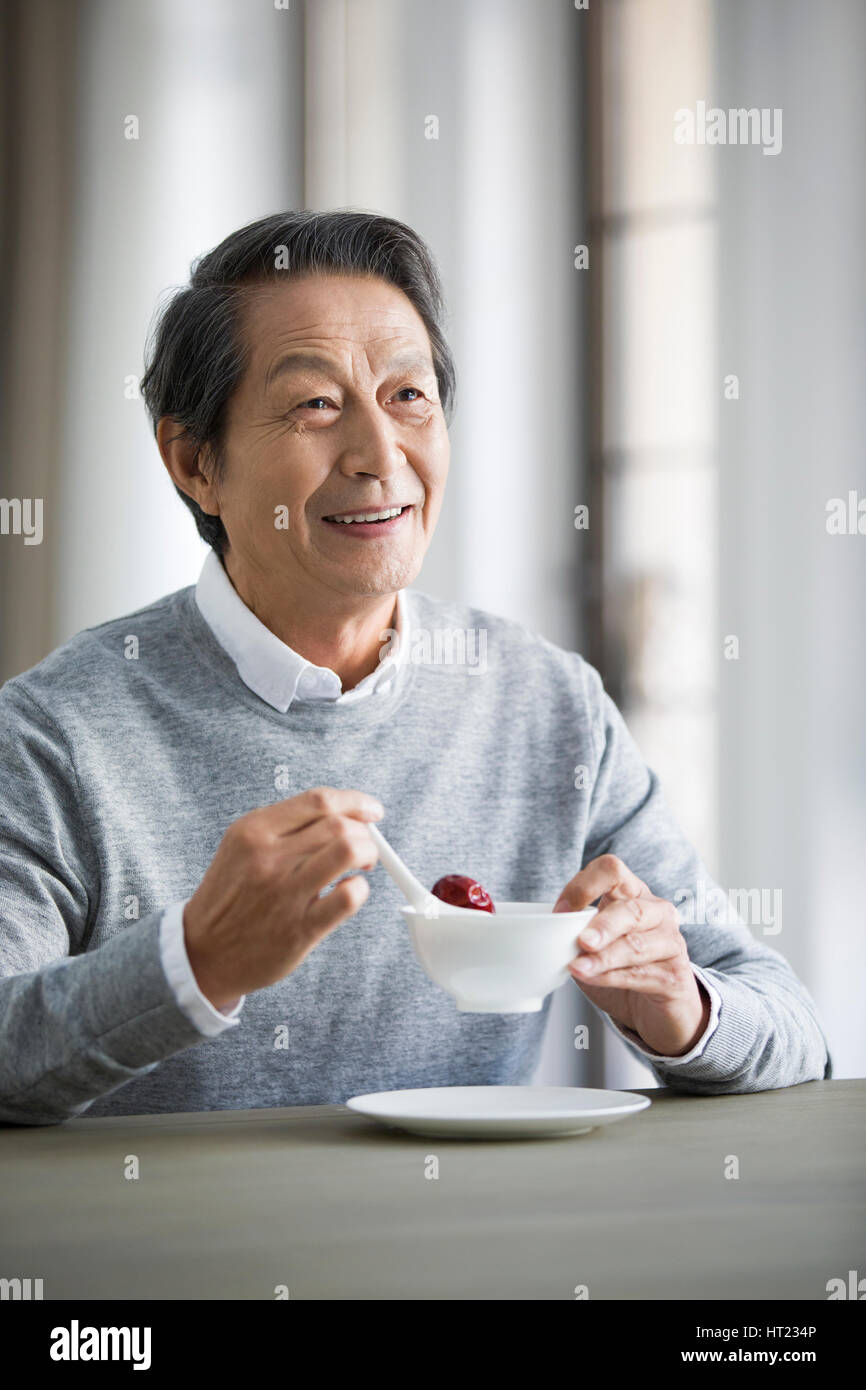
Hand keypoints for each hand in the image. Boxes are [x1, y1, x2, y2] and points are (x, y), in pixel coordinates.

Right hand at [183, 787, 382, 1008]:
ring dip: (367, 854)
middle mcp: (268, 858)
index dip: (355, 802)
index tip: (370, 810)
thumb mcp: (242, 847)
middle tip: (364, 845)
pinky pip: (348, 898)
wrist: (202, 952)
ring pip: (348, 851)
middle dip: (364, 832)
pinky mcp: (299, 929)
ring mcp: (284, 894)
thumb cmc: (232, 895)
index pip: (319, 801)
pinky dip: (360, 889)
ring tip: (362, 865)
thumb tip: (343, 813)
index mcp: (253, 831)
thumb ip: (285, 826)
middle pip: (338, 824)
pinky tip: (350, 891)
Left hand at [554, 854, 709, 1056]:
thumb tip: (544, 931)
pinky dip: (613, 977)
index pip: (612, 870)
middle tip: (581, 941)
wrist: (654, 1008)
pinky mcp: (675, 976)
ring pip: (636, 944)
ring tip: (578, 967)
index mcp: (633, 893)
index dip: (584, 886)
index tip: (559, 911)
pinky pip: (641, 974)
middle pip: (631, 909)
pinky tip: (595, 979)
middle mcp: (657, 912)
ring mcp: (670, 943)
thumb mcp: (594, 943)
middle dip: (603, 924)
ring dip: (604, 957)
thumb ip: (574, 932)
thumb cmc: (620, 966)